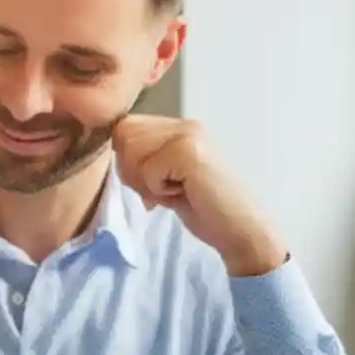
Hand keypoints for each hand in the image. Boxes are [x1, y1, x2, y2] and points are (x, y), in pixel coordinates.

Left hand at [112, 115, 286, 276]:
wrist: (241, 230)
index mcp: (178, 128)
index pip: (125, 127)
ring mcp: (188, 134)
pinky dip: (158, 190)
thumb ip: (145, 160)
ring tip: (175, 191)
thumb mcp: (167, 179)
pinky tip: (184, 193)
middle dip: (133, 171)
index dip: (128, 159)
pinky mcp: (189, 151)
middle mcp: (184, 124)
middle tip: (164, 190)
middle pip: (124, 135)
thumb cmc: (205, 209)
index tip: (153, 183)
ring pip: (131, 150)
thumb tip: (113, 151)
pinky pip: (148, 170)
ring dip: (146, 181)